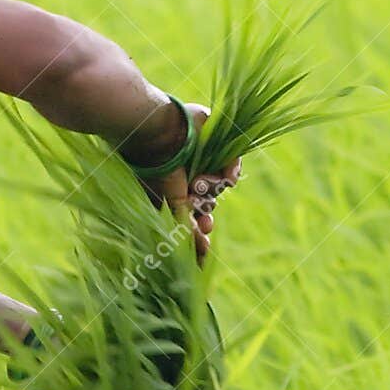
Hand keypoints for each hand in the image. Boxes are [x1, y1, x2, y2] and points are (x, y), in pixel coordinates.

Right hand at [131, 102, 241, 264]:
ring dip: (213, 188)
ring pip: (220, 183)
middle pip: (209, 200)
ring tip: (198, 182)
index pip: (193, 213)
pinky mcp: (216, 142)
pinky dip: (233, 169)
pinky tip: (228, 179)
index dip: (202, 226)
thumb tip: (206, 254)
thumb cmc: (157, 174)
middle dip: (208, 209)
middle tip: (206, 217)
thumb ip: (189, 232)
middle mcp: (188, 175)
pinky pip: (233, 161)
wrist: (156, 135)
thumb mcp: (172, 207)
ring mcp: (203, 159)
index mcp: (174, 190)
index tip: (205, 233)